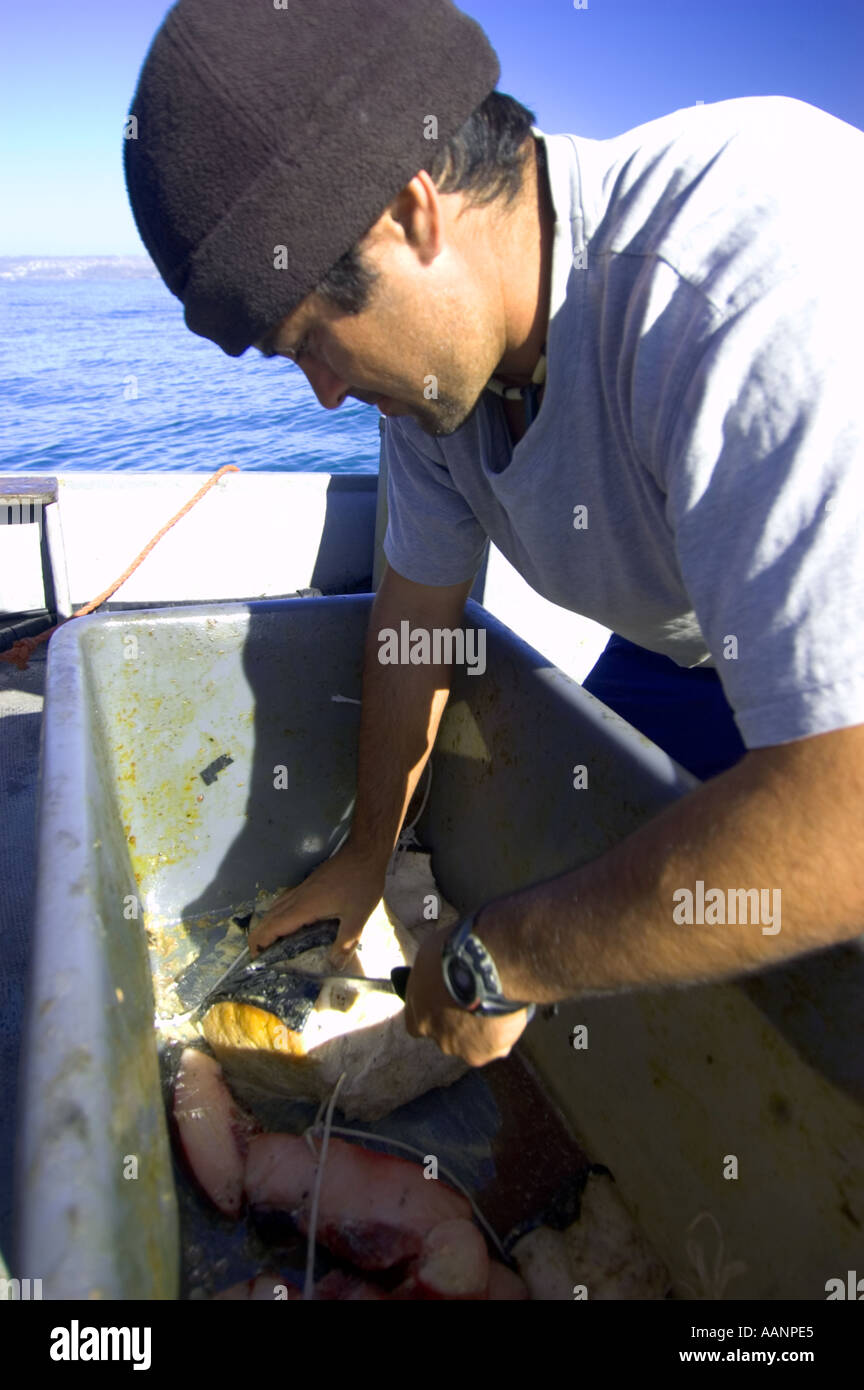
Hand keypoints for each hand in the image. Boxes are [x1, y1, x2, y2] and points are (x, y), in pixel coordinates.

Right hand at [248, 843, 385, 963]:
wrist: (364, 852)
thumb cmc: (361, 883)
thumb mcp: (358, 917)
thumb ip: (345, 943)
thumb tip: (335, 967)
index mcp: (305, 907)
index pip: (273, 927)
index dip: (260, 943)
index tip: (257, 960)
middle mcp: (298, 897)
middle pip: (269, 918)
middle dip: (260, 938)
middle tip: (262, 958)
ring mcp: (302, 889)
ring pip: (276, 909)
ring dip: (269, 926)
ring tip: (273, 945)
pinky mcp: (308, 885)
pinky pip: (285, 902)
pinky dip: (279, 916)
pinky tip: (291, 924)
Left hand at [403, 926, 531, 1066]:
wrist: (488, 964)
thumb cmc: (457, 952)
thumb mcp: (431, 954)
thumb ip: (432, 974)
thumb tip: (435, 970)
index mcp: (417, 1013)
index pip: (417, 1022)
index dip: (434, 1011)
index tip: (446, 999)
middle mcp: (435, 1036)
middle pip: (448, 1035)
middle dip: (460, 1021)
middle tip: (476, 999)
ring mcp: (461, 1048)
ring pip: (473, 1042)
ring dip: (482, 1028)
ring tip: (498, 1004)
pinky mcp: (485, 1053)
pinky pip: (496, 1046)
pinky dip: (503, 1033)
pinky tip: (510, 1014)